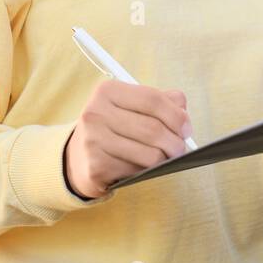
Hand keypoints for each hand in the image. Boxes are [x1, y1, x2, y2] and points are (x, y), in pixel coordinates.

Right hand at [63, 80, 193, 198]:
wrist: (76, 158)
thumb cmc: (113, 128)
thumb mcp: (131, 107)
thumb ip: (160, 101)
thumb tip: (183, 111)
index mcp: (107, 91)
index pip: (152, 99)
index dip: (177, 116)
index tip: (187, 129)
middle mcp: (96, 113)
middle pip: (153, 128)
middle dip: (175, 142)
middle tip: (181, 149)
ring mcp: (93, 140)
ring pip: (149, 153)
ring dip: (165, 159)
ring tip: (166, 158)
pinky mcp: (95, 166)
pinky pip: (137, 171)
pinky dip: (147, 171)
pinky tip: (143, 168)